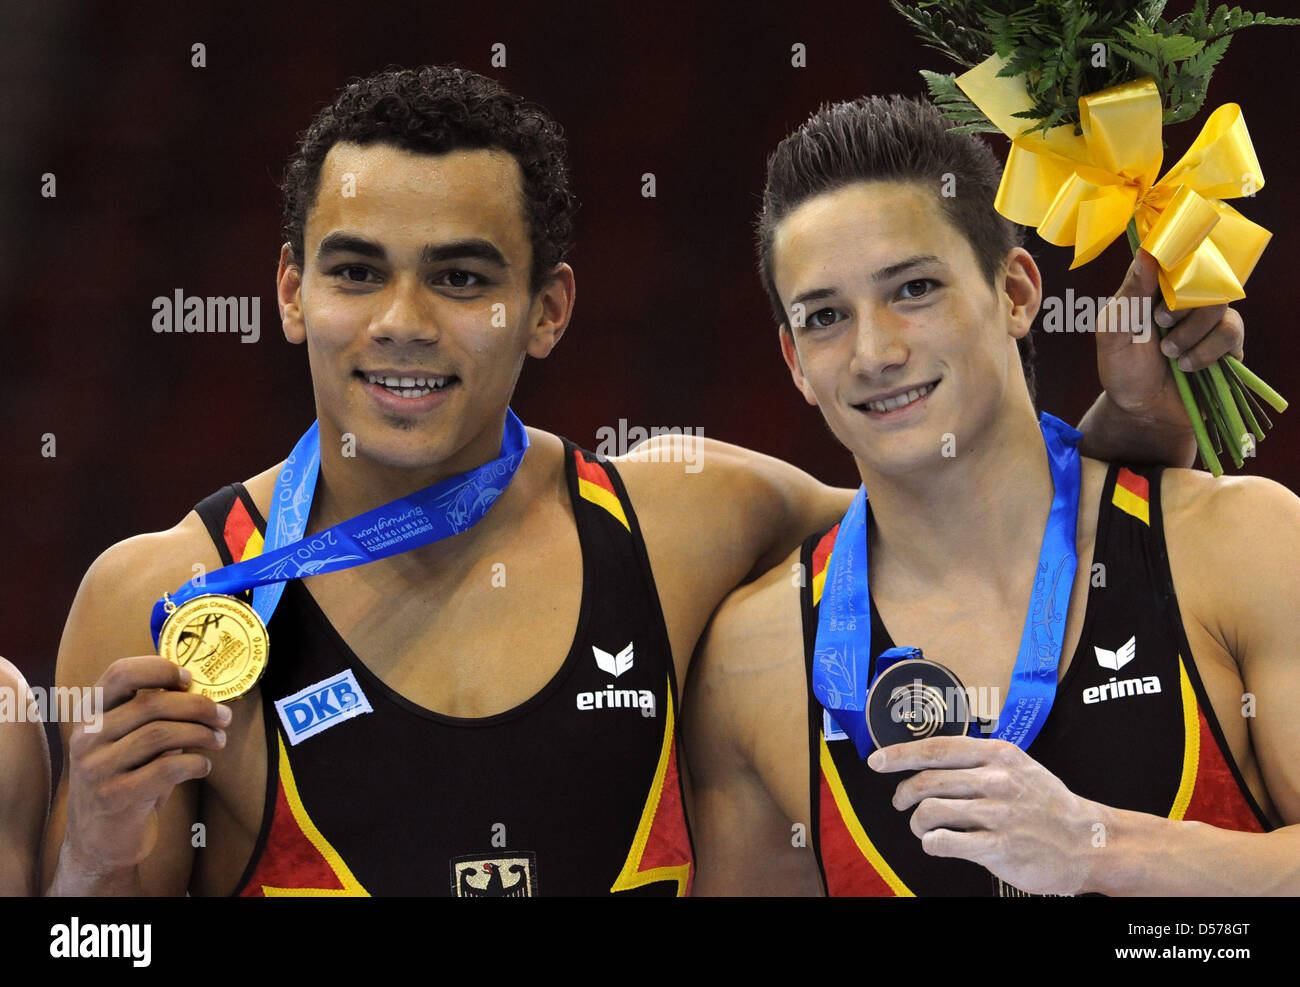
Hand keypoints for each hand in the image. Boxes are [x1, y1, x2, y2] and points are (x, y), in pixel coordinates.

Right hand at [62, 656, 229, 875]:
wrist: (100, 843)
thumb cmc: (126, 781)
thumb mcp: (131, 744)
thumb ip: (154, 718)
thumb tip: (201, 693)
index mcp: (89, 716)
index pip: (119, 673)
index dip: (158, 669)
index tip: (189, 678)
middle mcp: (87, 738)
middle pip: (152, 703)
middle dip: (197, 706)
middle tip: (224, 715)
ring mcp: (97, 768)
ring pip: (162, 734)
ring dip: (201, 734)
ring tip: (219, 741)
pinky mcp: (115, 797)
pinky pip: (167, 768)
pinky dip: (195, 763)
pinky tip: (204, 767)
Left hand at [868, 736, 1107, 895]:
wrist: (1089, 842)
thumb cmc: (1048, 806)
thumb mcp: (1019, 767)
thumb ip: (979, 760)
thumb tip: (932, 758)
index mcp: (998, 755)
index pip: (937, 748)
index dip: (900, 754)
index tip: (877, 760)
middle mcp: (996, 780)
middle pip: (927, 781)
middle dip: (903, 793)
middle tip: (900, 802)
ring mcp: (998, 814)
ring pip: (930, 812)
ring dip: (917, 822)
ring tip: (922, 827)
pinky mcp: (998, 847)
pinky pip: (944, 842)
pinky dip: (931, 843)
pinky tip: (937, 843)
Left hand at [1095, 248, 1244, 430]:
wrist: (1143, 414)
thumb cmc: (1123, 371)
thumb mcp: (1113, 335)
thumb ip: (1129, 296)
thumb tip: (1145, 253)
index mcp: (1154, 291)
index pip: (1172, 258)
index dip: (1172, 262)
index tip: (1160, 276)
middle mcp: (1185, 301)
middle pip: (1202, 278)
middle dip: (1180, 305)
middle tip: (1159, 324)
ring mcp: (1209, 322)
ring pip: (1219, 305)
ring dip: (1191, 333)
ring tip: (1170, 354)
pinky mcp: (1226, 345)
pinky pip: (1230, 333)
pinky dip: (1206, 351)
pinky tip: (1187, 367)